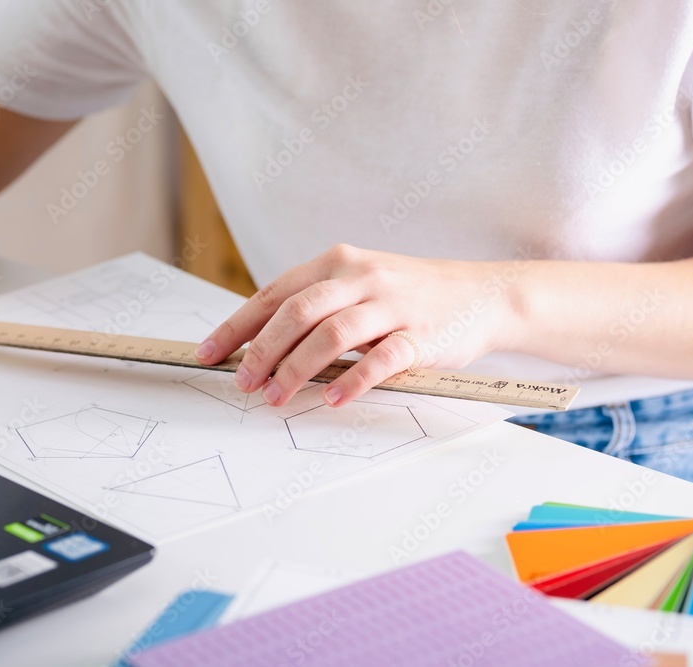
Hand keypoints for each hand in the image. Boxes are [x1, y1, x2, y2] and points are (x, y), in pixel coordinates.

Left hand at [195, 244, 512, 406]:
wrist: (482, 294)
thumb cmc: (411, 295)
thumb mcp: (360, 283)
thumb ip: (318, 305)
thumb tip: (261, 345)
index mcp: (338, 262)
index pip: (275, 293)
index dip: (238, 326)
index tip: (210, 354)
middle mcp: (361, 277)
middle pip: (297, 312)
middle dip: (262, 351)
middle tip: (243, 384)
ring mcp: (393, 305)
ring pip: (333, 334)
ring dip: (297, 370)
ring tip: (277, 398)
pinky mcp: (421, 334)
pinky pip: (381, 358)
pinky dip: (353, 380)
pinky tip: (332, 399)